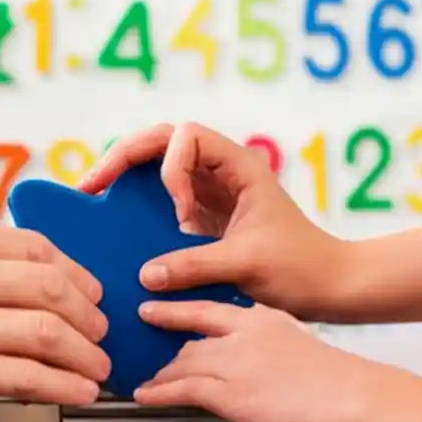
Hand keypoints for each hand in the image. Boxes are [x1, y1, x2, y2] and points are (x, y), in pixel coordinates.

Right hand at [0, 209, 111, 409]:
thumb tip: (3, 265)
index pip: (37, 248)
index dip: (75, 272)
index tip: (86, 287)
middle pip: (54, 289)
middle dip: (91, 312)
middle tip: (101, 326)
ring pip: (49, 334)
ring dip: (86, 352)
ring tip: (97, 364)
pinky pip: (22, 378)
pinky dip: (61, 385)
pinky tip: (75, 389)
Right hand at [79, 122, 349, 318]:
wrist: (329, 286)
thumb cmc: (301, 267)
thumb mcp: (247, 265)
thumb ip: (195, 266)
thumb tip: (144, 275)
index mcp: (238, 164)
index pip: (186, 135)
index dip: (172, 168)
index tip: (180, 213)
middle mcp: (220, 169)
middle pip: (160, 140)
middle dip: (124, 156)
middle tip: (92, 184)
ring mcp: (209, 190)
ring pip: (156, 164)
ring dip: (124, 173)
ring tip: (92, 193)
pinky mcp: (202, 215)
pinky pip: (160, 197)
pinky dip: (135, 201)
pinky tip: (114, 218)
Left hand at [135, 301, 374, 421]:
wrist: (354, 398)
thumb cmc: (342, 382)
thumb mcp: (302, 347)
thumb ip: (277, 348)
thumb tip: (267, 366)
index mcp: (267, 318)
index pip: (216, 306)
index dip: (187, 307)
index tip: (171, 306)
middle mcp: (245, 332)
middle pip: (192, 324)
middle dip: (165, 322)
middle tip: (147, 318)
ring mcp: (234, 360)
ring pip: (184, 360)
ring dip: (161, 370)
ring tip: (145, 374)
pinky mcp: (229, 391)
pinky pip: (182, 389)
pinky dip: (159, 393)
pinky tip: (145, 395)